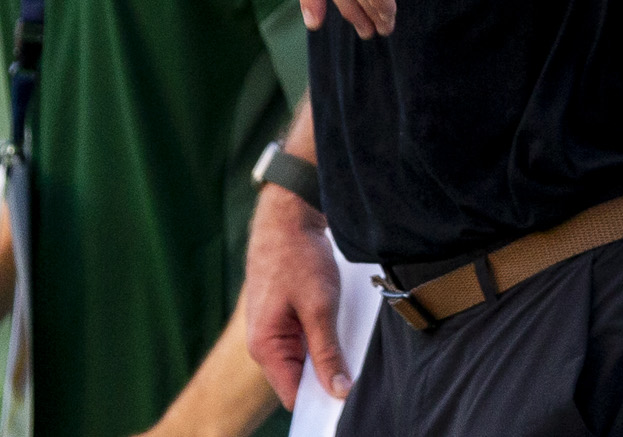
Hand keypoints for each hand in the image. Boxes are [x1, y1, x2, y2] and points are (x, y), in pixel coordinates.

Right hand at [244, 184, 346, 408]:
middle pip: (300, 378)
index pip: (293, 395)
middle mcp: (265, 342)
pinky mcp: (286, 314)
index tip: (347, 407)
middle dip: (328, 378)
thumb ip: (327, 352)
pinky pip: (308, 336)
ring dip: (329, 353)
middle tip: (358, 375)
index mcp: (265, 347)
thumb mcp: (319, 308)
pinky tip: (343, 324)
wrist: (288, 216)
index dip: (320, 403)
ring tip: (351, 343)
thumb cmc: (296, 257)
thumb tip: (339, 390)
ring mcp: (275, 328)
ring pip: (307, 356)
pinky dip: (326, 335)